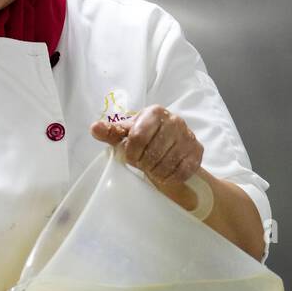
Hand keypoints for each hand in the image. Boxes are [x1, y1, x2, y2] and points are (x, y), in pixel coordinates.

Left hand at [90, 104, 204, 210]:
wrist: (172, 146)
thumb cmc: (145, 138)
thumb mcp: (126, 134)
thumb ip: (110, 132)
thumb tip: (94, 128)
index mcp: (154, 113)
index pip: (138, 137)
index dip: (131, 153)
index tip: (131, 157)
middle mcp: (174, 120)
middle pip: (153, 152)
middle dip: (144, 163)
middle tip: (143, 164)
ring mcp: (188, 136)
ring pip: (167, 164)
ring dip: (156, 172)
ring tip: (153, 168)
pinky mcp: (197, 151)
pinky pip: (181, 171)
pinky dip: (170, 177)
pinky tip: (165, 173)